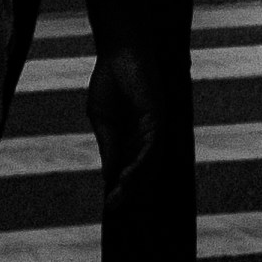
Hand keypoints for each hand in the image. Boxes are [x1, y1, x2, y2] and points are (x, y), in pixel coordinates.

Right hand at [86, 42, 156, 201]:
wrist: (118, 51)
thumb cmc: (109, 81)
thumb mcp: (102, 120)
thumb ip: (109, 147)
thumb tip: (109, 177)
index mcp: (133, 137)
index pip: (131, 169)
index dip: (123, 188)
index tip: (110, 207)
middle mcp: (148, 136)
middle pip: (144, 171)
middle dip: (131, 192)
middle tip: (116, 210)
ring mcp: (155, 127)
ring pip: (150, 164)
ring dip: (135, 183)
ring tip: (119, 197)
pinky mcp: (158, 117)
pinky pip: (152, 147)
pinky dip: (140, 164)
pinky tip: (126, 177)